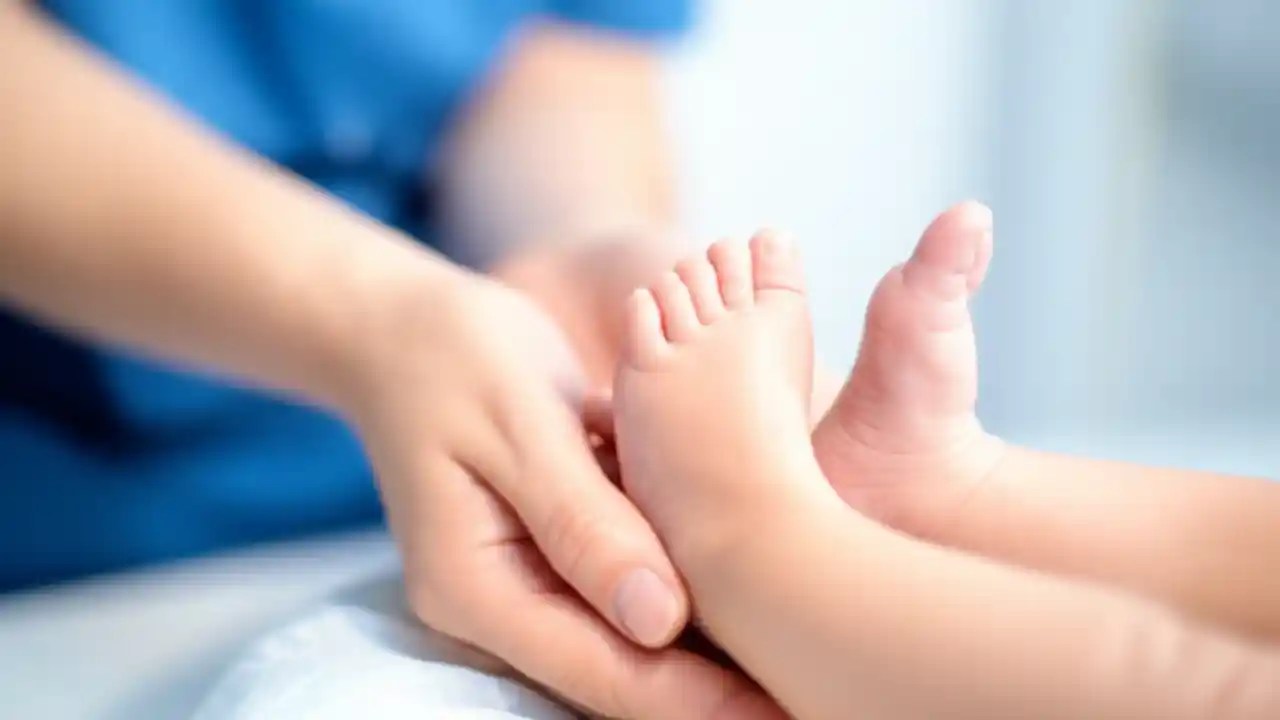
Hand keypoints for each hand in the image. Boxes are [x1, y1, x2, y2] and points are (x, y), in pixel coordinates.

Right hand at [339, 265, 783, 718]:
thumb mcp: (522, 427)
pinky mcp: (545, 556)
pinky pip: (618, 589)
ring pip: (625, 639)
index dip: (693, 698)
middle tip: (807, 691)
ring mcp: (519, 585)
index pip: (598, 669)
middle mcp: (494, 607)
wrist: (407, 330)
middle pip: (616, 672)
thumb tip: (659, 619)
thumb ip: (583, 521)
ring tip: (795, 655)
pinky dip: (678, 589)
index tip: (778, 708)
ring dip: (704, 647)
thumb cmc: (457, 358)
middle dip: (710, 690)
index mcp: (472, 588)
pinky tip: (751, 589)